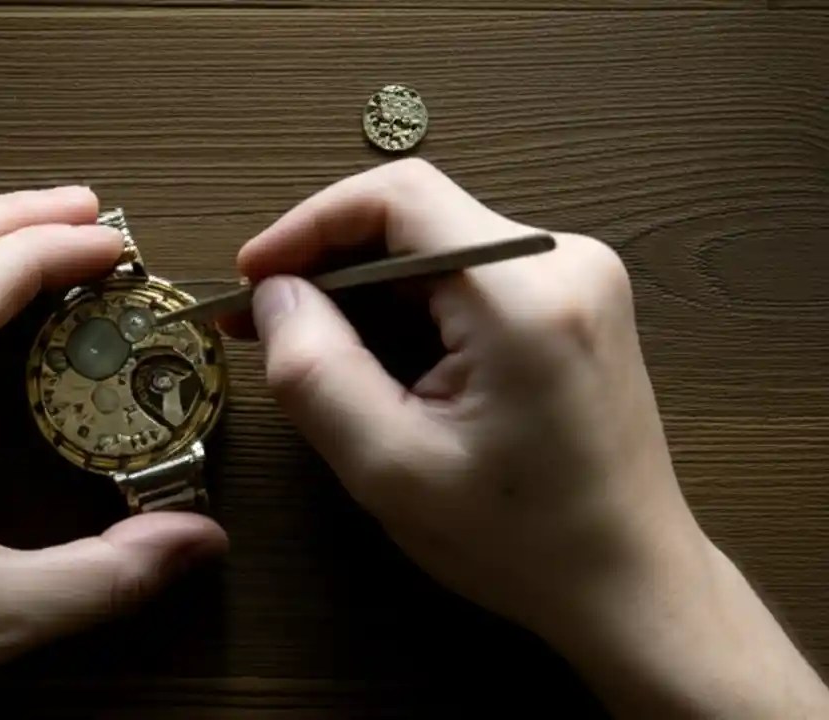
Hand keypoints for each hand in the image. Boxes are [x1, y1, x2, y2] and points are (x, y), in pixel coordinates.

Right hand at [237, 159, 828, 717]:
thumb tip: (273, 294)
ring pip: (435, 244)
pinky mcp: (572, 299)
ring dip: (364, 287)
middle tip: (263, 321)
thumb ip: (316, 371)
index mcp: (526, 294)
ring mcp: (576, 276)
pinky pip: (465, 272)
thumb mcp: (390, 468)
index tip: (251, 275)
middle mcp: (563, 261)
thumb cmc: (520, 541)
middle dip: (329, 261)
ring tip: (311, 347)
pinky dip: (406, 304)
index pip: (399, 196)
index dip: (309, 222)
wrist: (628, 582)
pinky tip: (374, 357)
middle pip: (415, 216)